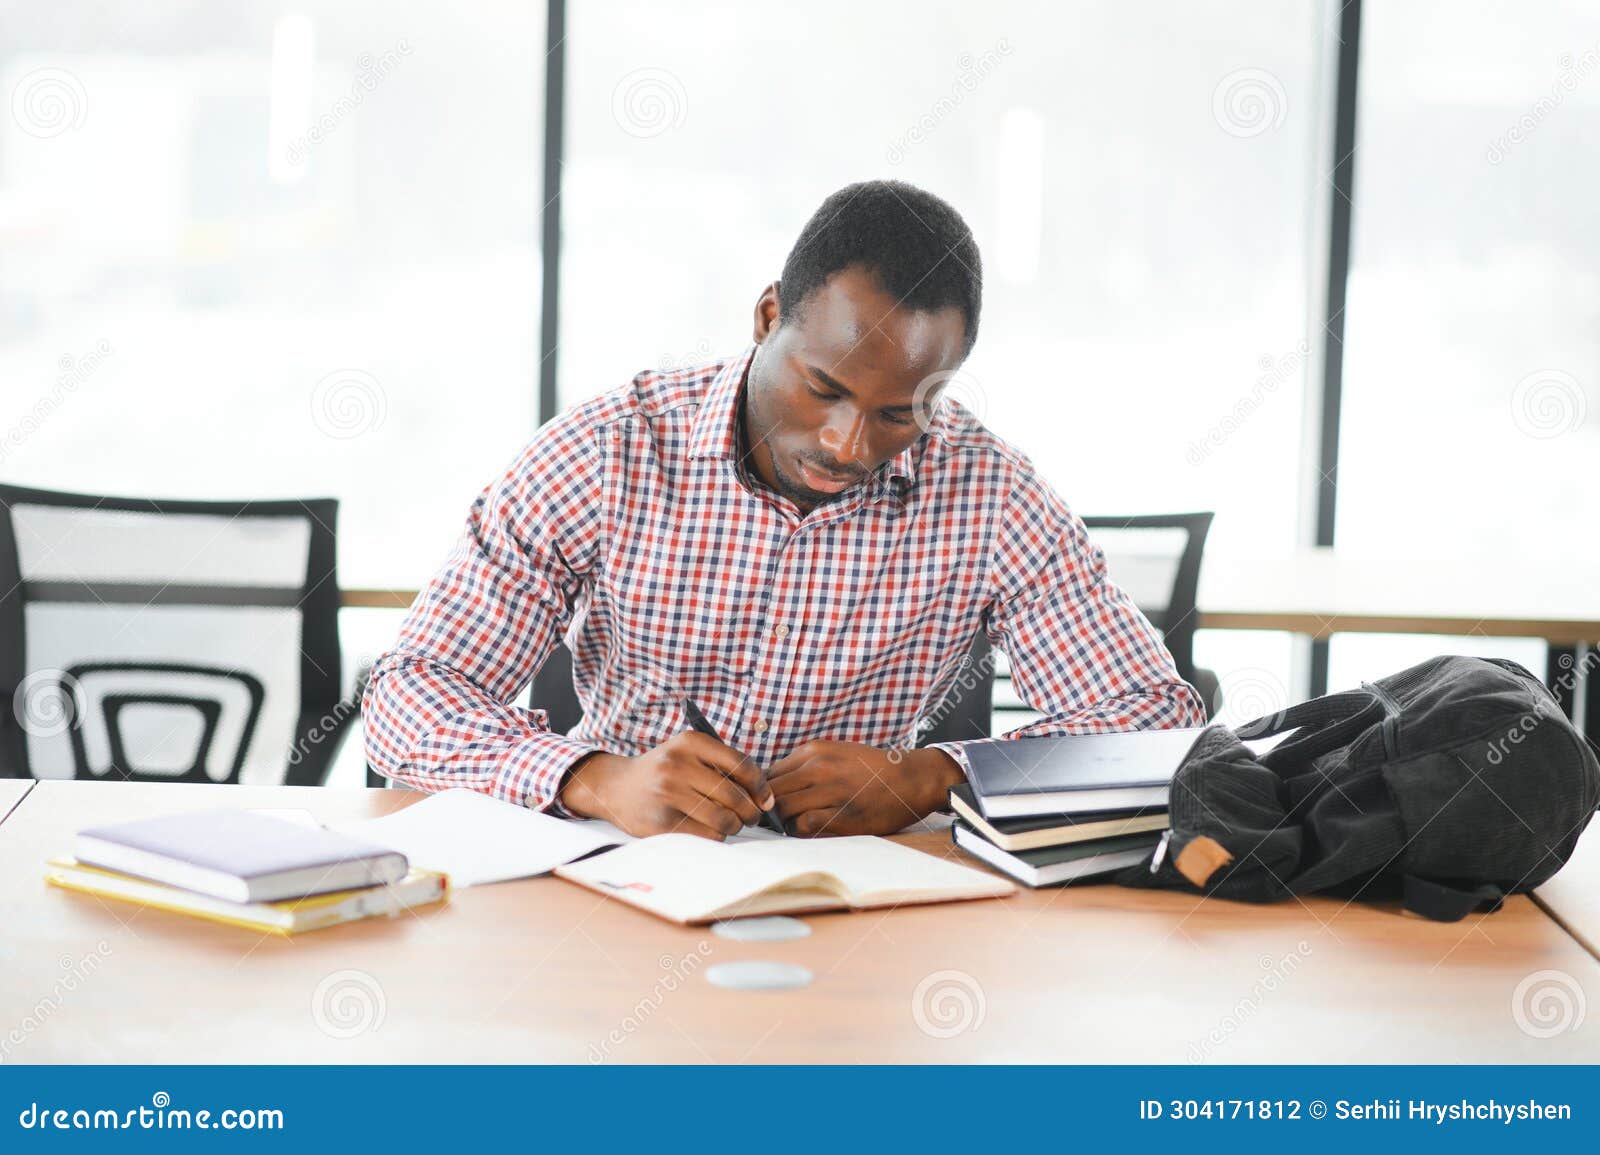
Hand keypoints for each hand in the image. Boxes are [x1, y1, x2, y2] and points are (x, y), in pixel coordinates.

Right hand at [557, 732, 777, 839]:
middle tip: (751, 817)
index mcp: (690, 743)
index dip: (760, 786)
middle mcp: (678, 765)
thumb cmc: (663, 771)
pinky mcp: (661, 822)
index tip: (766, 799)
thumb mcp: (688, 753)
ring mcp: (667, 794)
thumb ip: (723, 766)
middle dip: (750, 812)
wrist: (616, 787)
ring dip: (734, 826)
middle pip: (734, 796)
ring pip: (723, 819)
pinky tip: (710, 830)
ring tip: (730, 823)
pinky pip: (707, 836)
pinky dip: (716, 836)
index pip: (741, 764)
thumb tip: (764, 797)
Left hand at [767, 742, 964, 836]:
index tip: (770, 801)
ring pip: (783, 808)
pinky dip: (800, 830)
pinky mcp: (842, 815)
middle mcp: (819, 767)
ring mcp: (830, 791)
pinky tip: (809, 829)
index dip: (764, 790)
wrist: (910, 778)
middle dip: (769, 806)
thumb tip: (774, 784)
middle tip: (776, 818)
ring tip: (793, 824)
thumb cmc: (872, 768)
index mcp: (814, 750)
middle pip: (771, 790)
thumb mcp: (836, 753)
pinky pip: (803, 825)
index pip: (769, 771)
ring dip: (783, 820)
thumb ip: (806, 765)